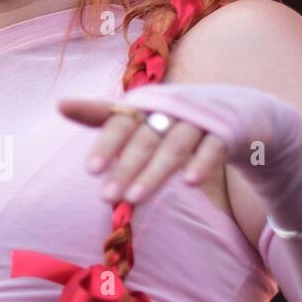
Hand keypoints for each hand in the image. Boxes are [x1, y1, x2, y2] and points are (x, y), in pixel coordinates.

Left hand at [59, 91, 224, 204]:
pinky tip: (189, 183)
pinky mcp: (228, 132)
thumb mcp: (144, 114)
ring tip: (133, 199)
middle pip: (146, 137)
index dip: (107, 144)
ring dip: (155, 171)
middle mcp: (173, 107)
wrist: (242, 110)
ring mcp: (202, 118)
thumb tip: (59, 104)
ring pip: (176, 145)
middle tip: (106, 196)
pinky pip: (214, 148)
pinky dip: (203, 164)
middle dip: (125, 166)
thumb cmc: (178, 117)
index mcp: (149, 103)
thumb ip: (104, 115)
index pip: (123, 120)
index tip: (89, 170)